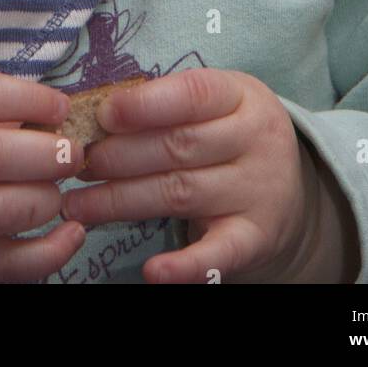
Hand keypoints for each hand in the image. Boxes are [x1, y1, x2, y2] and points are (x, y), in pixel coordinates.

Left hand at [59, 68, 319, 283]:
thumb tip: (98, 113)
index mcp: (241, 97)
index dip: (144, 105)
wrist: (290, 187)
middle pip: (178, 147)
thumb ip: (167, 103)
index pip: (192, 94)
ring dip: (122, 201)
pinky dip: (185, 266)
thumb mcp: (215, 102)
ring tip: (78, 205)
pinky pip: (219, 253)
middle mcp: (255, 141)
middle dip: (119, 155)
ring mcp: (258, 191)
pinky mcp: (256, 237)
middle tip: (77, 163)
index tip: (103, 115)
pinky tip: (152, 271)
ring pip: (180, 194)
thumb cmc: (231, 132)